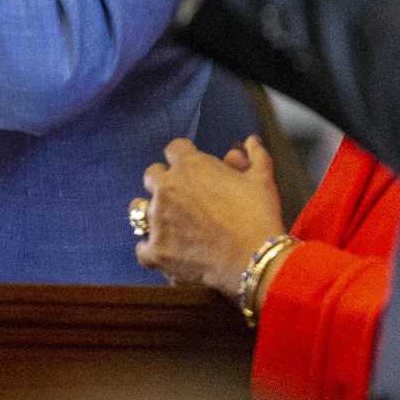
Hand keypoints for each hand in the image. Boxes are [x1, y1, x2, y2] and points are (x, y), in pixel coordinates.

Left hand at [136, 136, 286, 293]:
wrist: (255, 259)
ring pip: (138, 209)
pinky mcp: (156, 251)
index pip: (174, 148)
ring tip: (166, 223)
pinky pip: (142, 248)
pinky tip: (165, 252)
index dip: (185, 157)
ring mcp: (157, 221)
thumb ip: (255, 155)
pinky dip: (151, 250)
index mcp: (190, 166)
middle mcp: (167, 188)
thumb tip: (251, 140)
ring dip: (150, 212)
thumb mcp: (262, 179)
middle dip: (164, 182)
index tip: (194, 168)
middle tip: (182, 196)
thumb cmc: (258, 215)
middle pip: (152, 176)